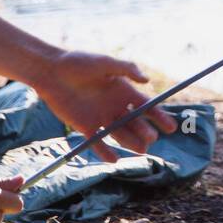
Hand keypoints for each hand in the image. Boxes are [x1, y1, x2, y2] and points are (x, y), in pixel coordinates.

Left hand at [32, 50, 177, 158]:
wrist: (51, 72)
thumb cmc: (79, 63)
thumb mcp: (105, 63)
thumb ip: (126, 69)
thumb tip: (147, 80)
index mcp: (123, 90)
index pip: (146, 107)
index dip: (159, 117)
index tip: (171, 128)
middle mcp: (115, 106)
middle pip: (135, 123)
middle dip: (145, 132)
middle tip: (151, 139)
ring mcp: (101, 117)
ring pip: (120, 134)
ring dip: (131, 142)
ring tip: (141, 149)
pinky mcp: (85, 126)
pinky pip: (97, 142)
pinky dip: (105, 151)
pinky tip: (114, 160)